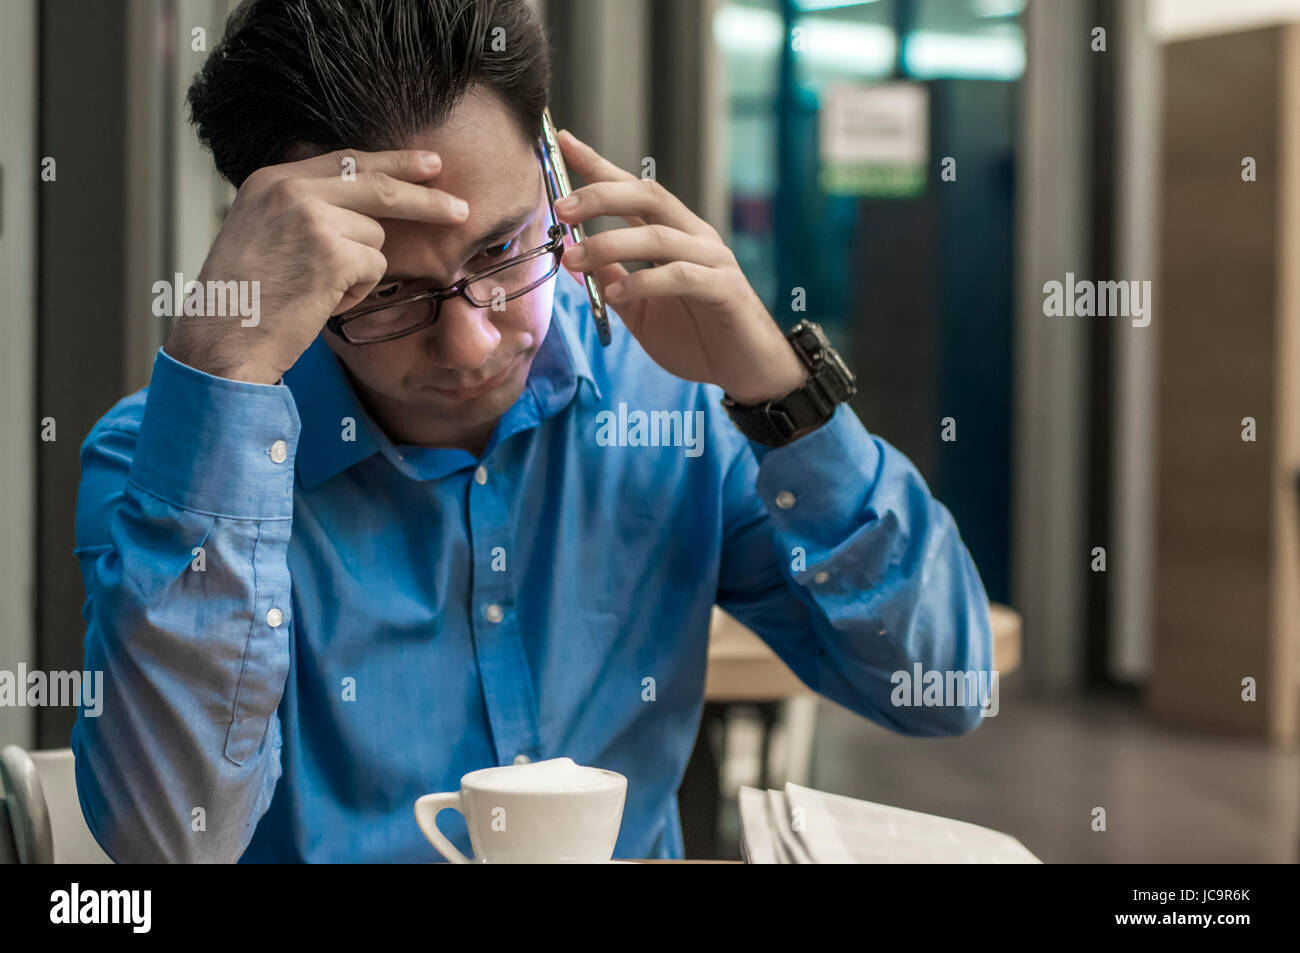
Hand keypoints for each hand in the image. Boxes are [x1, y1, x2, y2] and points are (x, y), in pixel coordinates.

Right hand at [165, 149, 469, 383]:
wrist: (222, 338)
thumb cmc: (245, 299)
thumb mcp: (264, 233)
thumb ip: (305, 209)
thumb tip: (366, 207)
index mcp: (271, 180)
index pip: (346, 161)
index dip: (392, 162)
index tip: (428, 164)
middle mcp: (290, 189)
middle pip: (379, 185)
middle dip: (426, 198)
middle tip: (461, 207)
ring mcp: (311, 217)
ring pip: (375, 238)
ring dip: (360, 270)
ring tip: (316, 290)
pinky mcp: (332, 252)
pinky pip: (374, 268)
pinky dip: (357, 292)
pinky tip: (321, 302)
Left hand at [554, 130, 805, 403]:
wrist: (748, 371)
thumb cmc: (698, 338)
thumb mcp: (641, 310)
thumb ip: (614, 280)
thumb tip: (573, 256)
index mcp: (675, 235)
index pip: (635, 190)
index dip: (600, 165)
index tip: (564, 142)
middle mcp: (695, 238)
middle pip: (648, 197)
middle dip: (601, 196)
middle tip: (561, 209)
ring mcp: (713, 261)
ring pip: (658, 236)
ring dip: (609, 243)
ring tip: (572, 258)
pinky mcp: (725, 290)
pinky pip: (681, 276)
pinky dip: (643, 281)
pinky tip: (615, 293)